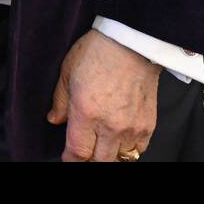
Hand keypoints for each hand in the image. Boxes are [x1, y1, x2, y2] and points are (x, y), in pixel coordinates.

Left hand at [47, 29, 159, 161]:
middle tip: (84, 150)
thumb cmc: (99, 51)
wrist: (133, 42)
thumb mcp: (67, 71)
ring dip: (108, 155)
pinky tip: (120, 139)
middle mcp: (110, 125)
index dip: (70, 159)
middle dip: (88, 159)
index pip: (77, 153)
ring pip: (119, 158)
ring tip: (102, 145)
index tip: (68, 157)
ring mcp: (131, 127)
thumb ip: (60, 100)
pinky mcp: (148, 124)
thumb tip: (55, 119)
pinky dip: (128, 149)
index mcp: (86, 113)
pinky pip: (139, 149)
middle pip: (99, 161)